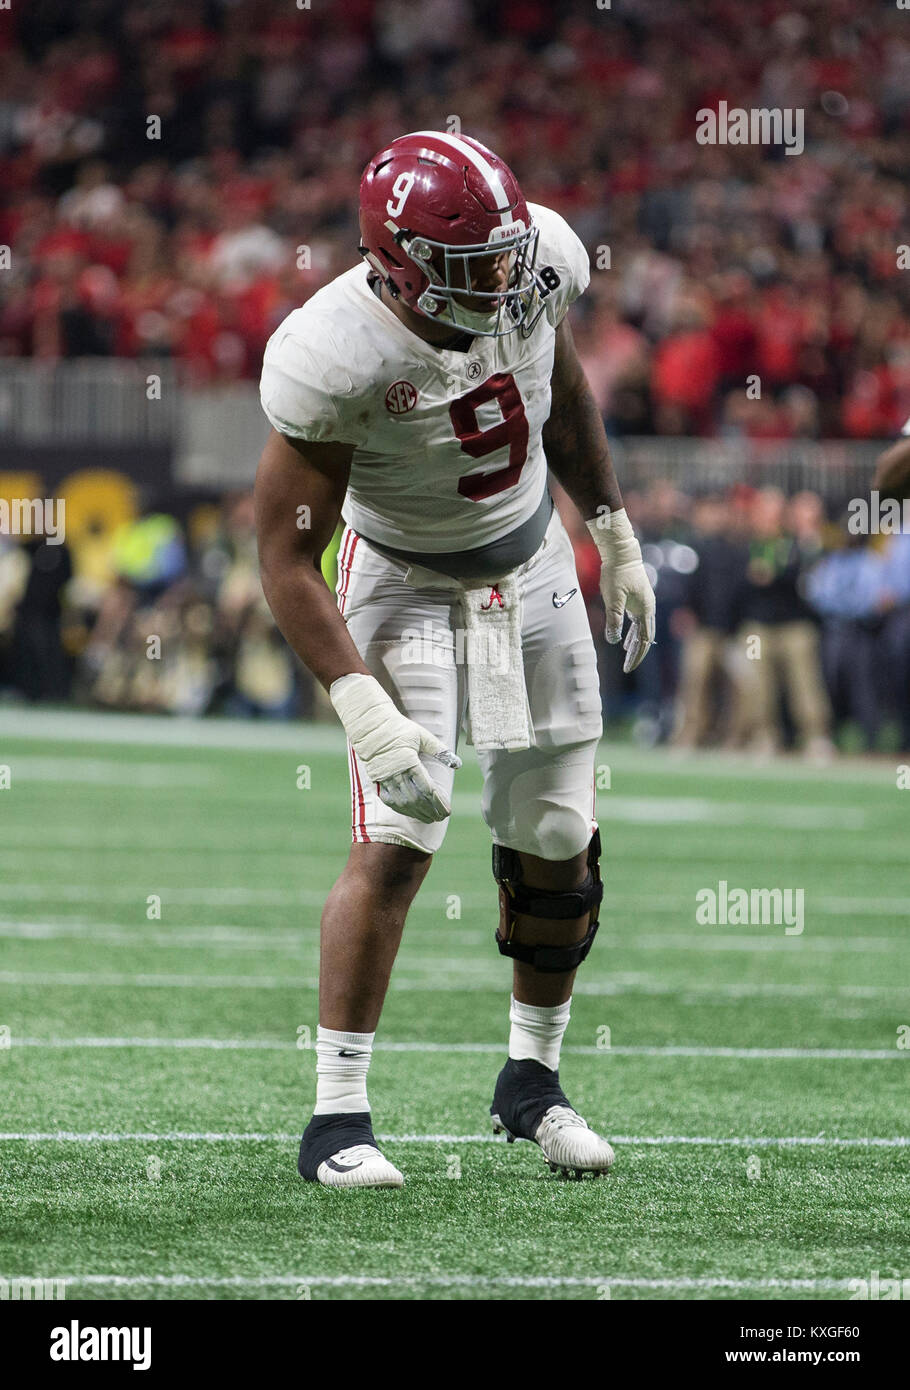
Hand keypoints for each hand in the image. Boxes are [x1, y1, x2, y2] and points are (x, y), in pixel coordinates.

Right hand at [330, 672, 460, 822]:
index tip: (447, 810)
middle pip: (416, 799)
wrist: (370, 727)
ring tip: (428, 819)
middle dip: (429, 811)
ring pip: (403, 803)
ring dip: (416, 813)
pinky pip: (389, 800)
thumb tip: (458, 764)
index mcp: (410, 762)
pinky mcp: (377, 781)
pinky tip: (409, 812)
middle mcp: (397, 773)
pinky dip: (400, 809)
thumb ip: (440, 750)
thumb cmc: (398, 729)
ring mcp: (385, 779)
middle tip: (440, 818)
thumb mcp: (422, 735)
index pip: (427, 788)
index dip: (438, 802)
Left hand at [586, 509, 655, 672]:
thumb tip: (613, 641)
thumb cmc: (616, 574)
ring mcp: (644, 604)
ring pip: (641, 630)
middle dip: (637, 654)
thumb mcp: (613, 599)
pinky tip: (625, 639)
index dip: (636, 656)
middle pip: (645, 637)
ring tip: (627, 656)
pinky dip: (632, 633)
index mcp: (645, 610)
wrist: (621, 553)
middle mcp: (648, 609)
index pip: (644, 641)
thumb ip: (614, 620)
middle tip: (627, 668)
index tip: (627, 668)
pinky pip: (637, 622)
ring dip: (635, 644)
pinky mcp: (637, 600)